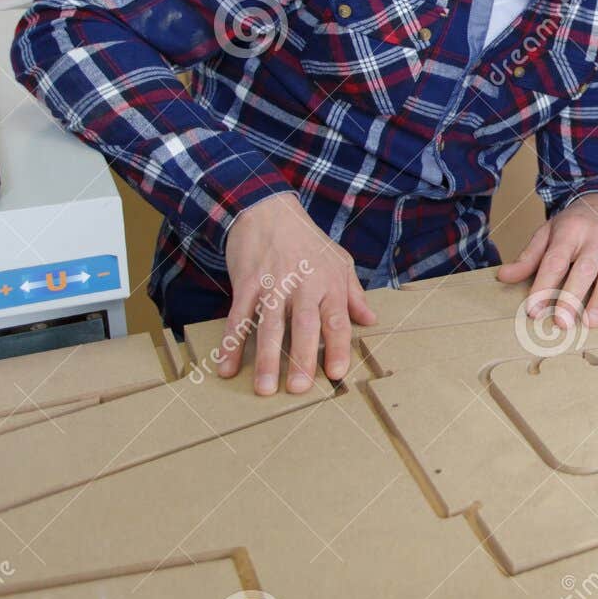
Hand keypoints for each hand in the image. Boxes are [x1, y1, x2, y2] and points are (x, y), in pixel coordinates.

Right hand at [221, 192, 377, 394]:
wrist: (268, 209)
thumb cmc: (307, 239)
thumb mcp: (339, 260)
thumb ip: (353, 293)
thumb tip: (370, 319)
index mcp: (328, 283)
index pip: (336, 320)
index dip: (337, 347)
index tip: (336, 373)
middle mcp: (302, 285)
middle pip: (303, 326)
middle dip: (302, 358)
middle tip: (299, 388)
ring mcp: (272, 284)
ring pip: (269, 326)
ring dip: (267, 358)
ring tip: (265, 388)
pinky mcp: (246, 283)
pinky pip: (238, 318)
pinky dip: (232, 343)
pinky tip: (227, 366)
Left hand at [496, 193, 597, 327]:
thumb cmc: (575, 224)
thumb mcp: (549, 232)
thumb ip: (529, 257)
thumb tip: (503, 276)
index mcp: (570, 231)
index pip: (555, 261)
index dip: (543, 286)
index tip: (533, 310)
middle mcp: (595, 239)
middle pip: (583, 270)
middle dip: (572, 297)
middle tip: (561, 322)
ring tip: (591, 323)